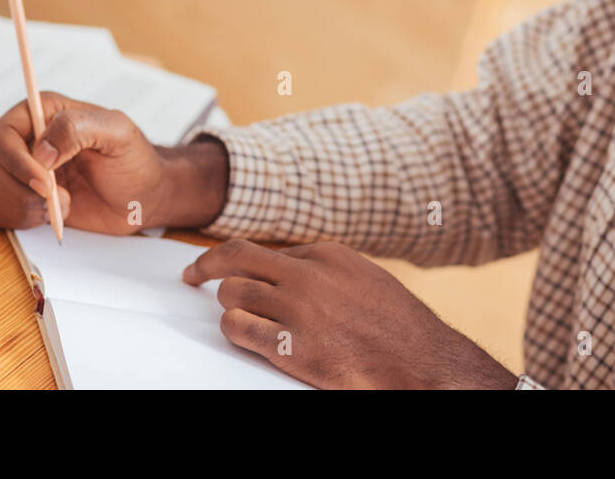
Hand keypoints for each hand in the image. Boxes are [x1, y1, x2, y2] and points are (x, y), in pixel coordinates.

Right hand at [0, 91, 228, 233]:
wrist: (144, 196)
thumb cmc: (134, 160)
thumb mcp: (118, 133)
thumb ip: (78, 128)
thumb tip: (41, 150)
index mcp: (42, 114)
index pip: (0, 134)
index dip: (14, 161)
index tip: (44, 181)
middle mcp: (25, 140)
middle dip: (20, 189)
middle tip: (59, 196)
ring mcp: (20, 171)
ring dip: (22, 206)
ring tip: (62, 205)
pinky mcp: (22, 199)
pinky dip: (19, 219)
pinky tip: (51, 215)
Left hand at [182, 239, 517, 388]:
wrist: (422, 362)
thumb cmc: (399, 325)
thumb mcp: (365, 278)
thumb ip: (327, 271)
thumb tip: (290, 269)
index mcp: (327, 254)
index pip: (268, 251)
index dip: (247, 264)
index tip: (228, 269)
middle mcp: (308, 275)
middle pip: (237, 258)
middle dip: (208, 264)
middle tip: (193, 275)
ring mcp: (298, 310)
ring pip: (232, 293)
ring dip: (227, 304)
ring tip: (235, 315)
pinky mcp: (291, 346)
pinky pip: (238, 328)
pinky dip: (234, 330)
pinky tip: (244, 335)